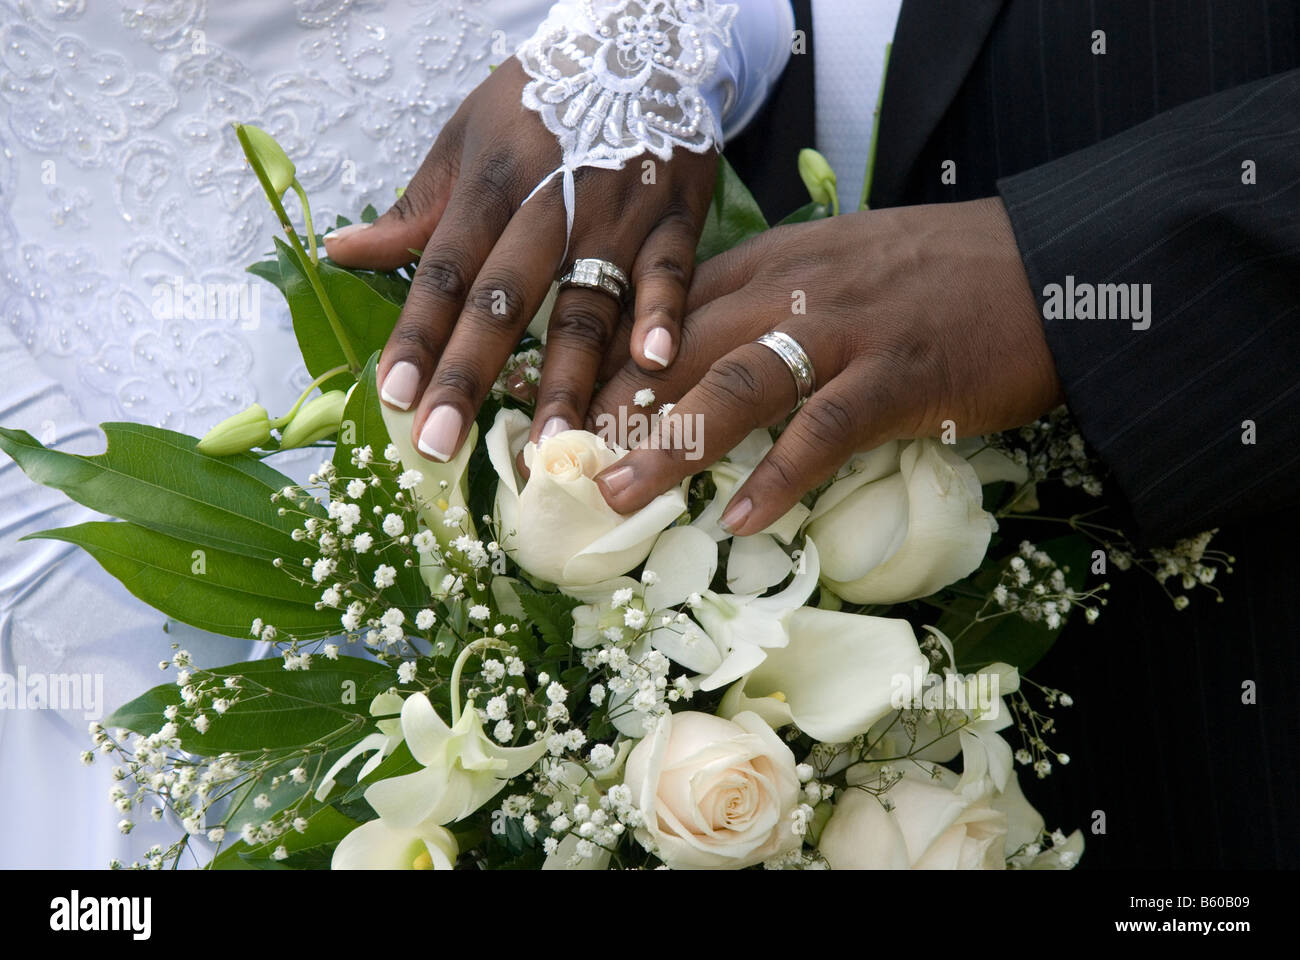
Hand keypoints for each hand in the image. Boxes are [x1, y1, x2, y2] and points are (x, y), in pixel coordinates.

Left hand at [324, 59, 717, 459]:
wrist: (636, 43)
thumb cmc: (539, 100)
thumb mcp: (465, 137)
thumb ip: (415, 206)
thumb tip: (341, 251)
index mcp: (491, 183)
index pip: (445, 271)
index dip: (417, 335)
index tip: (393, 396)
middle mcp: (550, 202)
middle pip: (504, 298)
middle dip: (470, 372)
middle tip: (442, 442)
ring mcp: (616, 212)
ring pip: (586, 301)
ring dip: (567, 376)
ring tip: (550, 443)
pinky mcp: (674, 216)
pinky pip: (669, 271)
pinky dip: (662, 313)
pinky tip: (653, 363)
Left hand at [587, 197, 1063, 533]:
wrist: (1046, 262)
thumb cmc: (937, 276)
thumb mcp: (836, 267)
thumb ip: (766, 303)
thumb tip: (698, 365)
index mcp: (773, 262)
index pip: (665, 312)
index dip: (604, 363)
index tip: (555, 410)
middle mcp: (794, 289)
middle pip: (682, 348)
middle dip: (611, 408)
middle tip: (555, 464)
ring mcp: (846, 332)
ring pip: (737, 383)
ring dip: (671, 443)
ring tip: (620, 494)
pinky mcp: (898, 376)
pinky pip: (824, 429)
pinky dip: (779, 476)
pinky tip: (740, 520)